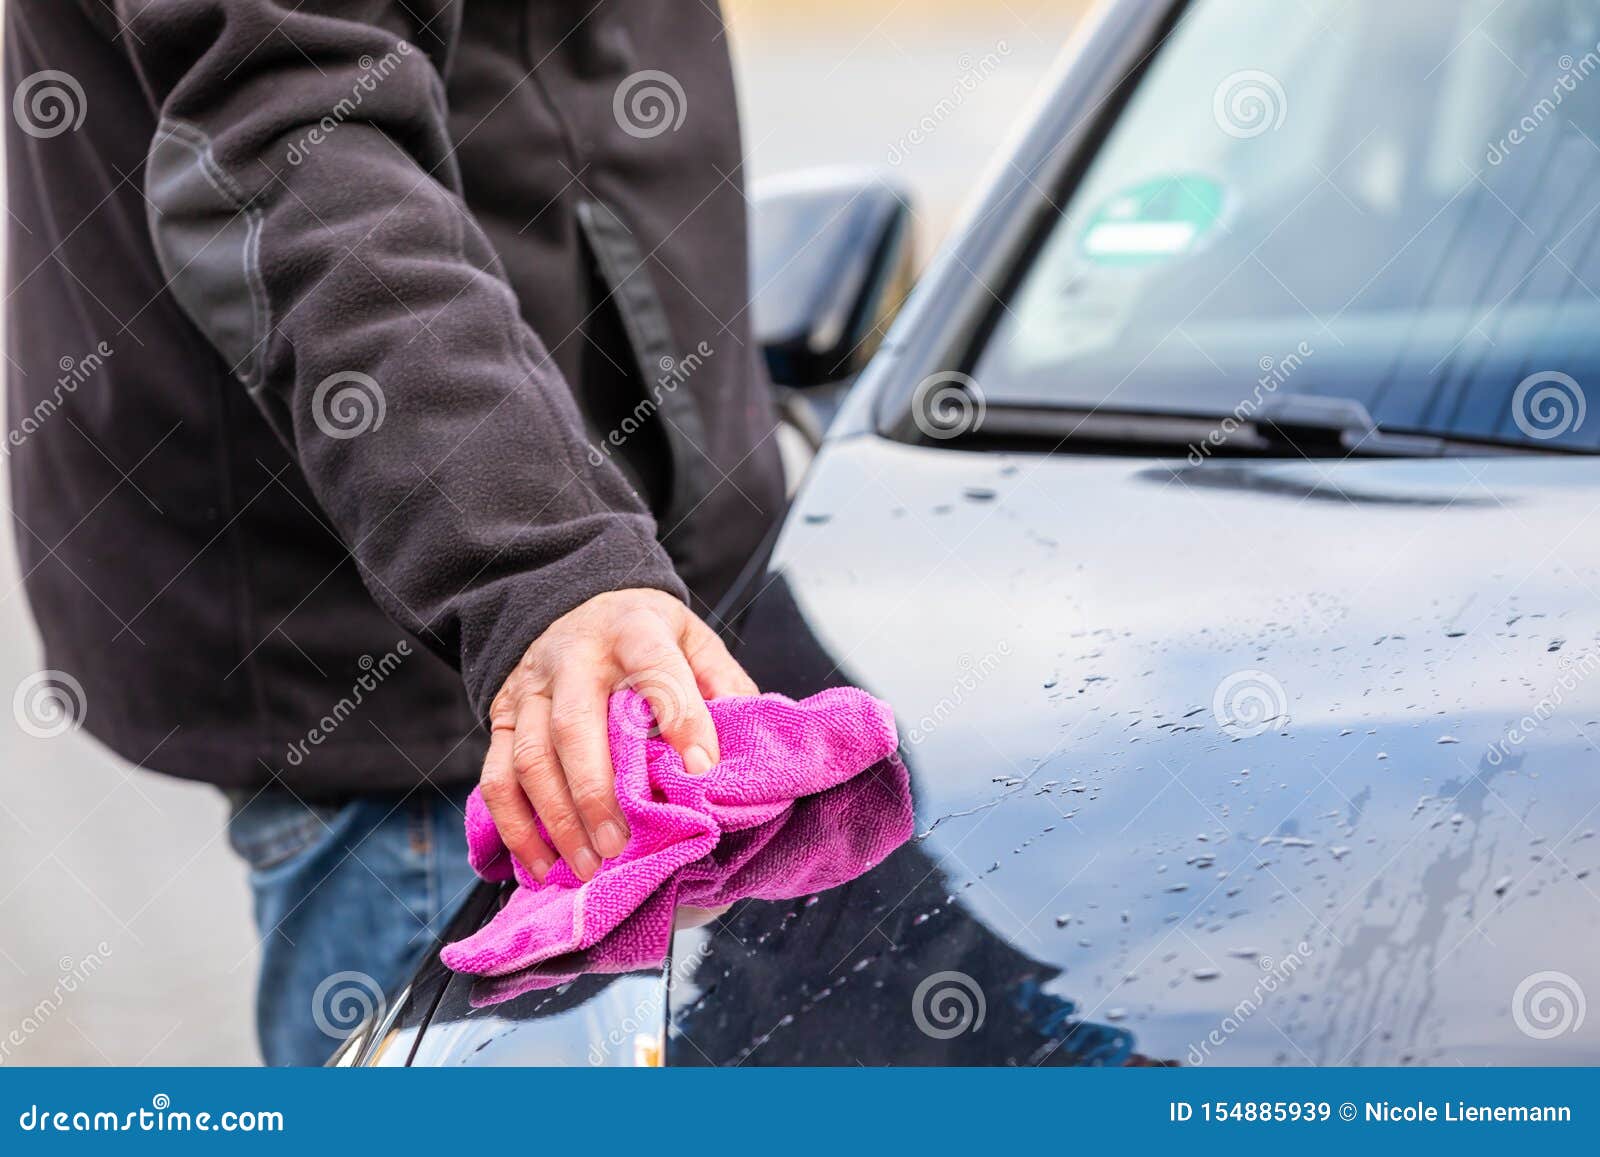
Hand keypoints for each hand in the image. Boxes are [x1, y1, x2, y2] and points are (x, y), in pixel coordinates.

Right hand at [479, 589, 756, 881]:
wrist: (574, 603)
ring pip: (530, 758)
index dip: (680, 717)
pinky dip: (516, 827)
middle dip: (596, 793)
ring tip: (587, 866)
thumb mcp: (693, 638)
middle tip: (621, 847)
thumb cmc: (646, 635)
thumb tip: (744, 745)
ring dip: (556, 820)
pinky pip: (497, 778)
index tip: (702, 769)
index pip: (655, 670)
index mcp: (632, 631)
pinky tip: (541, 863)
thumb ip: (721, 684)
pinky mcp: (501, 719)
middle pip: (574, 726)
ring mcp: (530, 690)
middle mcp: (572, 658)